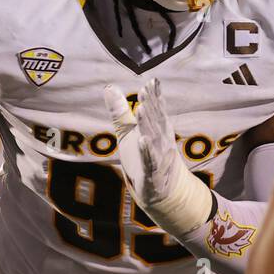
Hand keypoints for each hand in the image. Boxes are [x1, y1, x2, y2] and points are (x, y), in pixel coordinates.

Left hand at [104, 79, 211, 236]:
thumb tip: (109, 87)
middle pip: (156, 121)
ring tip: (142, 109)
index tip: (151, 82)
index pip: (157, 110)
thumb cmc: (146, 157)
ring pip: (152, 138)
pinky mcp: (152, 173)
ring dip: (148, 124)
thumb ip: (121, 112)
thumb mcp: (130, 133)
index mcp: (159, 130)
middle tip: (146, 90)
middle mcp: (162, 141)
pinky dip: (146, 151)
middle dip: (152, 106)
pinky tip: (142, 140)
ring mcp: (159, 157)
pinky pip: (149, 160)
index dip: (154, 97)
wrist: (164, 192)